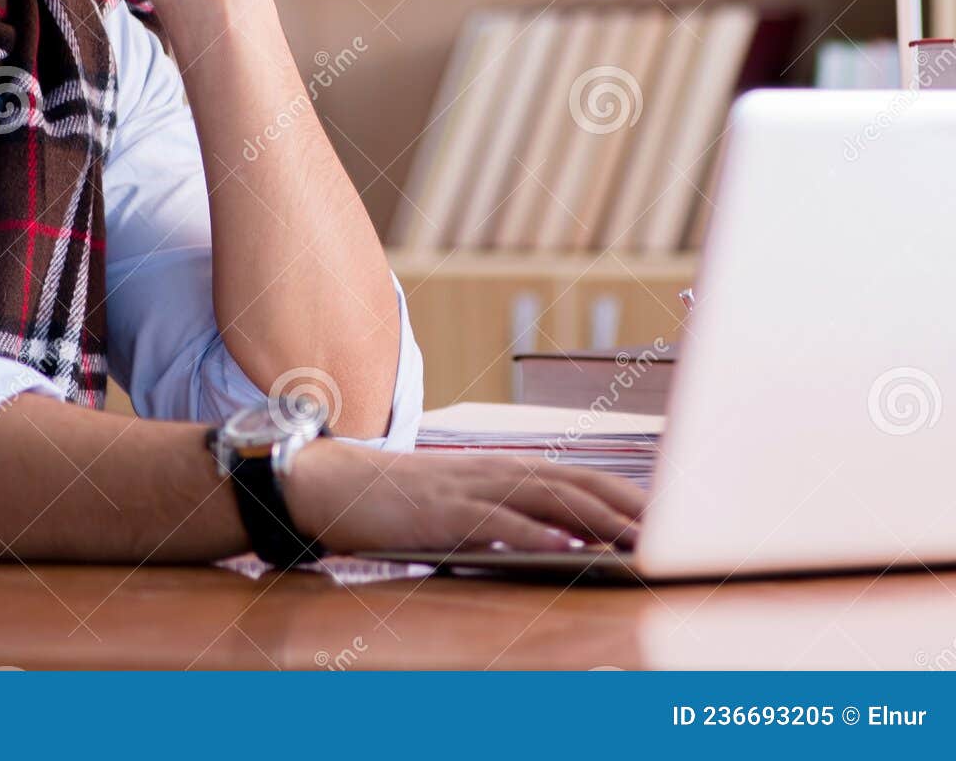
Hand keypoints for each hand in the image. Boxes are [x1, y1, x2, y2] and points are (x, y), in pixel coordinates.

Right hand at [283, 439, 645, 554]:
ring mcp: (471, 488)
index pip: (578, 475)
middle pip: (575, 482)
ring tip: (637, 538)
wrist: (339, 485)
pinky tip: (562, 543)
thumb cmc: (403, 502)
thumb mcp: (463, 502)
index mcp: (504, 469)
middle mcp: (496, 471)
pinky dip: (533, 531)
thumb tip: (559, 538)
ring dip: (596, 517)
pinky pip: (497, 521)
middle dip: (626, 506)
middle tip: (673, 529)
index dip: (624, 493)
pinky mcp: (446, 512)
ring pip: (545, 497)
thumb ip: (507, 514)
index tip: (667, 515)